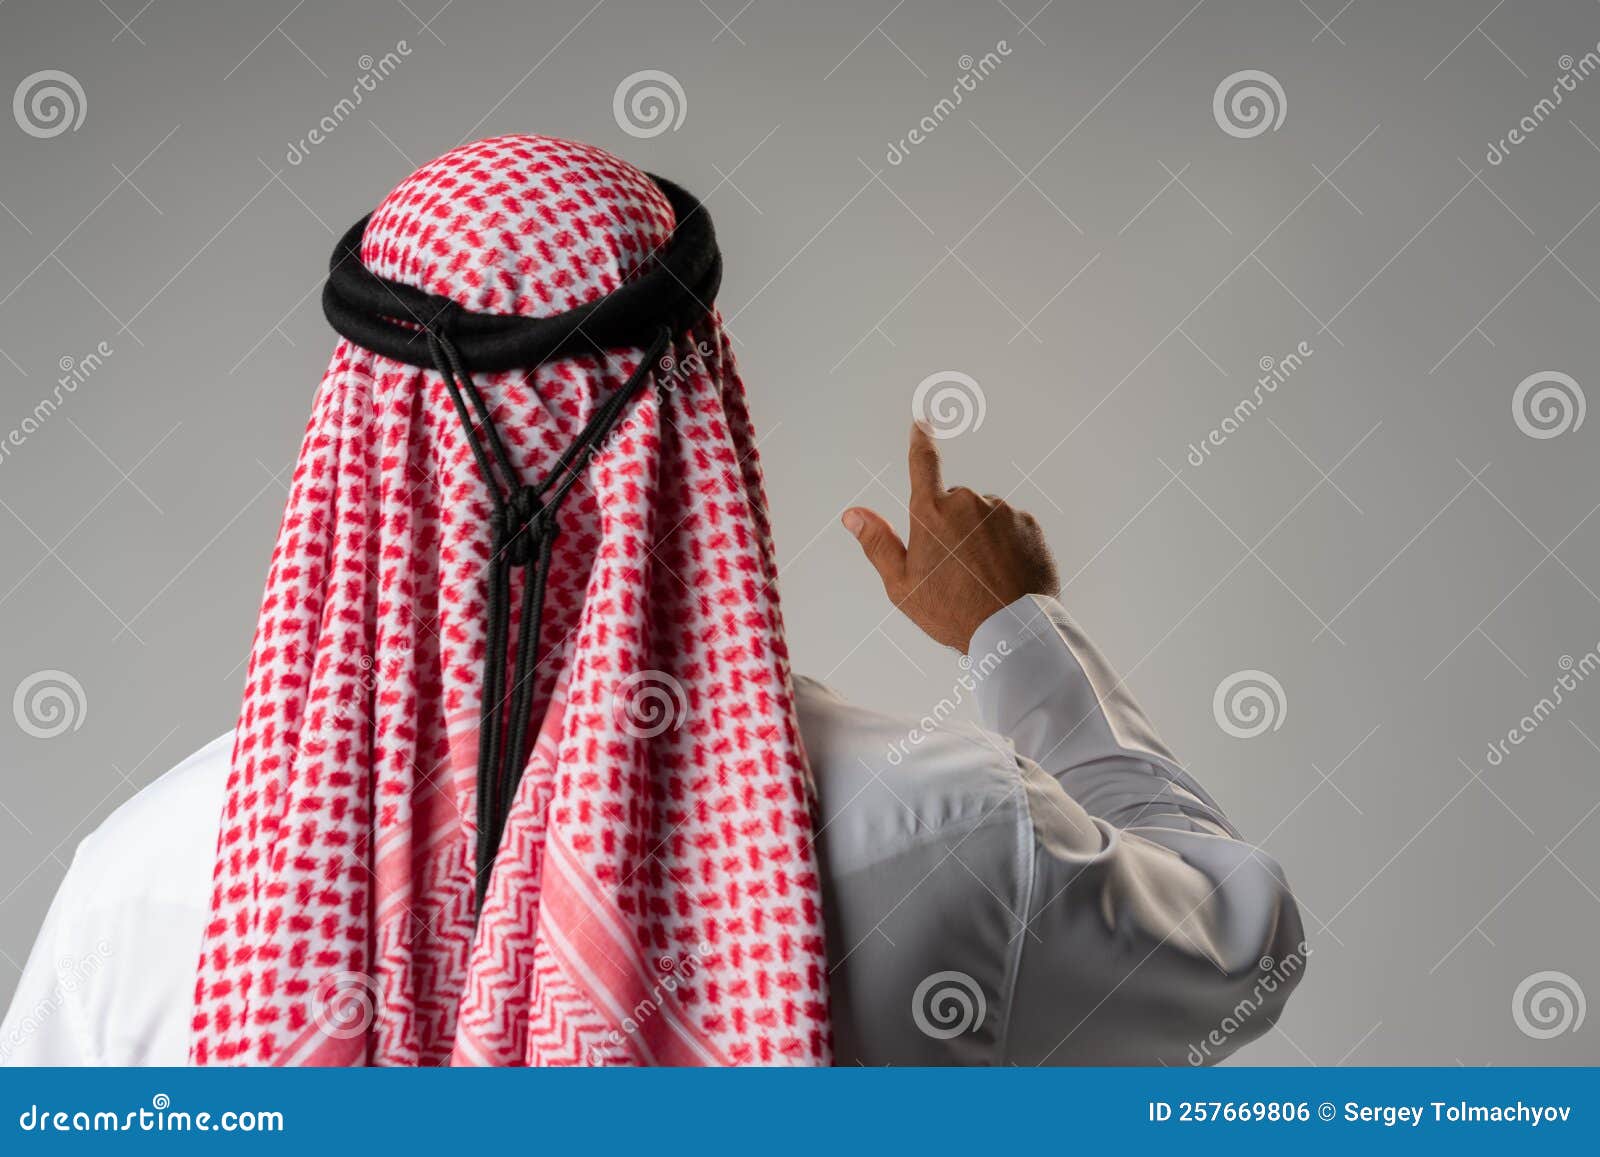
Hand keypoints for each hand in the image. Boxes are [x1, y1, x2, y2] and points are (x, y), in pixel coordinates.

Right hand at [842, 422, 1060, 651]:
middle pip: (955, 504)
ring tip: (982, 578)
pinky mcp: (1029, 524)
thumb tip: (852, 513)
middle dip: (953, 526)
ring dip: (981, 537)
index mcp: (931, 512)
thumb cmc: (950, 612)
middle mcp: (968, 501)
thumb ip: (878, 543)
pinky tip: (1004, 575)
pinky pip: (1012, 528)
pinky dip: (1007, 546)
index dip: (920, 441)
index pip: (923, 463)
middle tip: (954, 570)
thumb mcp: (902, 585)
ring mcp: (1002, 511)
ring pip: (985, 517)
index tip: (921, 423)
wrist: (1011, 631)